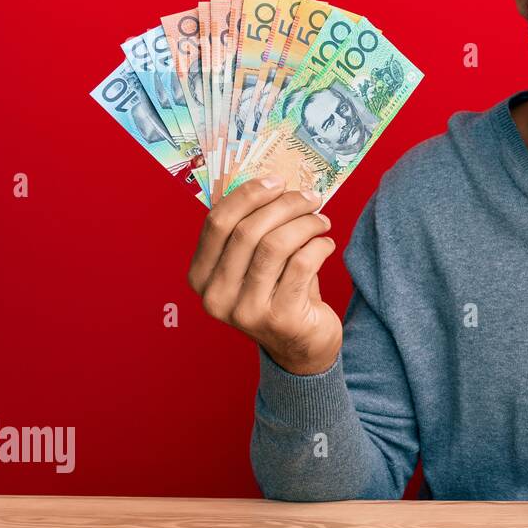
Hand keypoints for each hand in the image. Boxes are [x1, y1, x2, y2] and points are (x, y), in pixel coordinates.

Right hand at [188, 175, 341, 374]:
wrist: (302, 346)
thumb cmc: (279, 294)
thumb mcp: (255, 264)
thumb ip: (253, 230)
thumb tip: (273, 184)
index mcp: (201, 277)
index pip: (217, 223)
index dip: (248, 195)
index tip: (277, 181)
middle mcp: (216, 296)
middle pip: (248, 231)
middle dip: (284, 205)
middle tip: (311, 198)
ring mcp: (247, 311)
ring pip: (276, 246)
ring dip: (305, 224)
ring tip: (322, 221)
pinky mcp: (281, 318)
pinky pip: (302, 265)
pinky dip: (319, 246)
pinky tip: (326, 244)